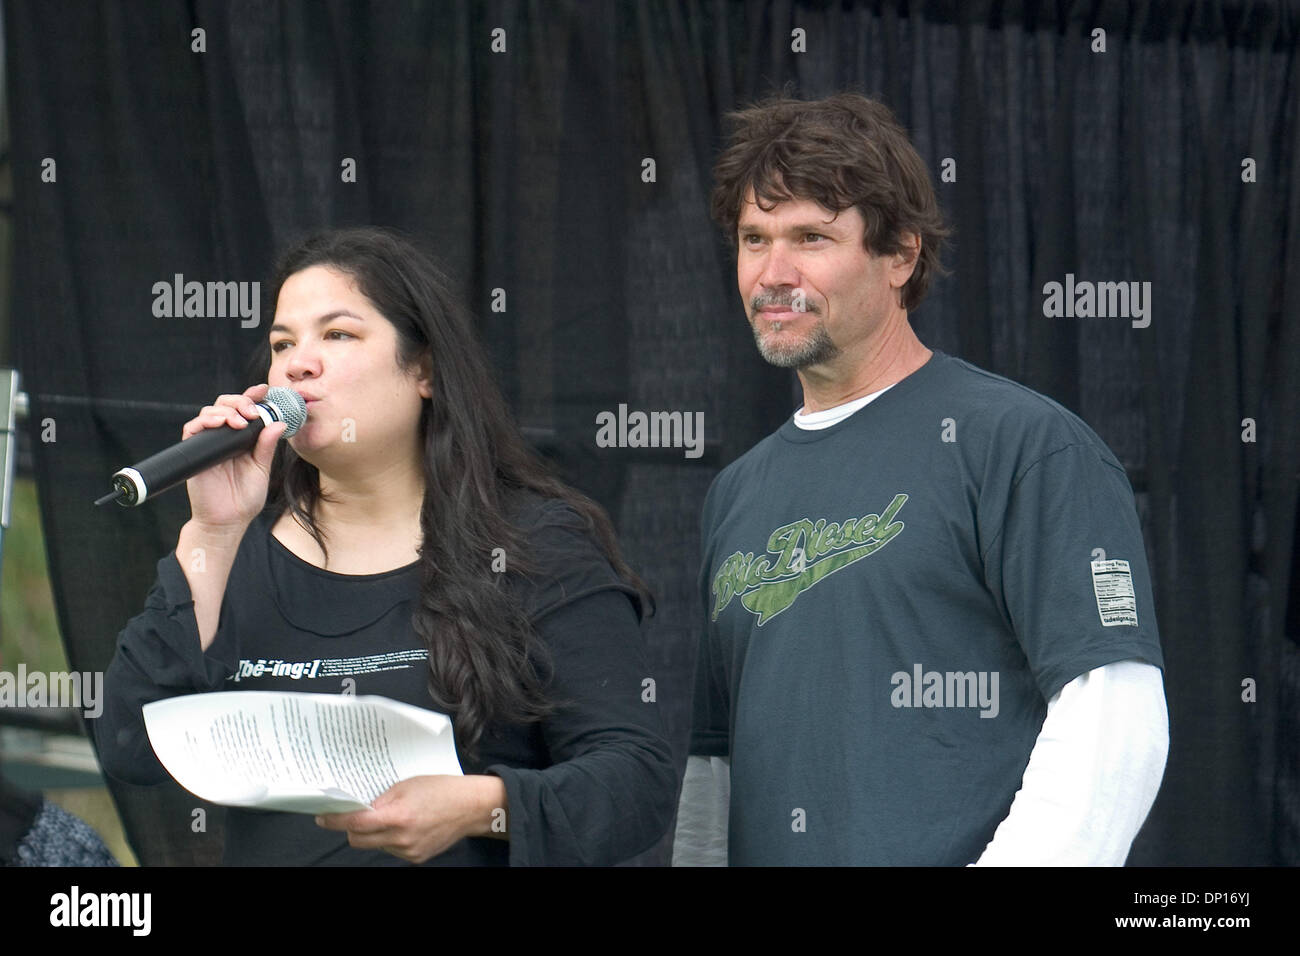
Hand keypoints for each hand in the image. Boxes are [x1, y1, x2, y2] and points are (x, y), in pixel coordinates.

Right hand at [182, 383, 286, 529]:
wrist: (227, 521)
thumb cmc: (244, 498)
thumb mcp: (261, 469)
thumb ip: (266, 447)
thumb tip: (278, 423)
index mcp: (242, 439)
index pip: (244, 411)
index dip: (252, 397)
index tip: (264, 389)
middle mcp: (224, 437)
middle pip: (226, 405)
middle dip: (240, 401)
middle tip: (253, 411)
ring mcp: (208, 443)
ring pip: (210, 412)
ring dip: (226, 410)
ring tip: (241, 421)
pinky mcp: (193, 451)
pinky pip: (193, 429)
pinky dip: (206, 421)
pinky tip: (221, 424)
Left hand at [315, 775, 507, 863]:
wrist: (470, 808)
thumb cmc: (441, 789)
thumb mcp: (407, 784)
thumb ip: (380, 799)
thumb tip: (357, 808)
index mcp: (398, 816)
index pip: (355, 822)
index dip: (334, 820)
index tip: (322, 816)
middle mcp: (401, 838)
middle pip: (358, 839)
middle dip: (352, 828)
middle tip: (355, 814)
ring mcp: (408, 851)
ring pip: (374, 846)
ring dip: (373, 833)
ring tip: (392, 816)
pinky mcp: (416, 859)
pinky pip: (391, 850)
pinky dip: (390, 839)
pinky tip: (405, 826)